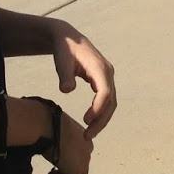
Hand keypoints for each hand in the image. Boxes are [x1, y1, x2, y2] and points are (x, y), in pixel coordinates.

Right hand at [44, 108, 92, 173]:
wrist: (46, 124)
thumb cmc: (47, 122)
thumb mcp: (58, 129)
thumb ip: (59, 138)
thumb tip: (49, 143)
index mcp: (85, 137)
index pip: (81, 154)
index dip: (70, 162)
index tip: (57, 164)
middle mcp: (88, 149)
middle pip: (82, 168)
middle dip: (69, 173)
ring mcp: (84, 160)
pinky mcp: (75, 170)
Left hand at [48, 19, 116, 139]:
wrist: (68, 38)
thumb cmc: (65, 49)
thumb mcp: (62, 60)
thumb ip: (64, 75)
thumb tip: (67, 90)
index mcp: (100, 68)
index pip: (105, 92)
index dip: (98, 109)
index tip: (86, 121)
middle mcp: (107, 73)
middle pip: (111, 101)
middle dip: (101, 121)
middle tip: (87, 136)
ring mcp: (106, 77)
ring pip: (110, 103)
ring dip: (101, 120)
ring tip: (88, 134)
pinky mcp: (102, 80)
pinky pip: (106, 100)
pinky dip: (100, 113)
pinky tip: (90, 122)